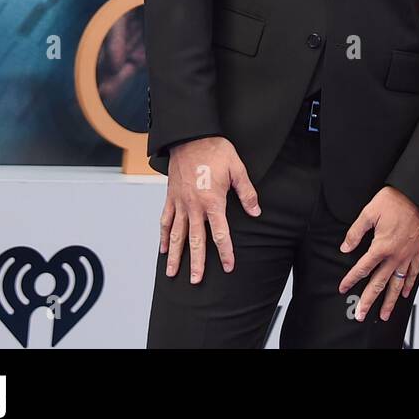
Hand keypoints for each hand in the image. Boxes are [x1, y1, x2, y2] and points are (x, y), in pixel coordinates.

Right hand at [159, 136, 260, 283]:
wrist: (190, 137)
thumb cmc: (215, 150)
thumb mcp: (237, 169)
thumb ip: (246, 193)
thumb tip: (256, 212)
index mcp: (212, 201)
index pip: (220, 233)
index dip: (225, 252)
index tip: (228, 266)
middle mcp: (194, 206)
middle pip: (195, 240)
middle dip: (196, 263)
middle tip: (195, 281)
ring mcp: (179, 203)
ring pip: (176, 234)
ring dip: (174, 255)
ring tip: (172, 273)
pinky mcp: (170, 197)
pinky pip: (165, 220)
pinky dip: (163, 235)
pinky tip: (162, 248)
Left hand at [338, 187, 418, 321]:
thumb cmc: (396, 201)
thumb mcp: (369, 212)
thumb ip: (355, 232)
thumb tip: (345, 247)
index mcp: (381, 246)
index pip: (362, 268)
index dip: (351, 279)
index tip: (343, 288)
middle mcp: (395, 255)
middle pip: (379, 283)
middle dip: (368, 300)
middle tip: (360, 314)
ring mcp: (408, 256)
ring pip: (397, 284)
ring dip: (389, 301)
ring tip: (383, 314)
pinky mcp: (418, 252)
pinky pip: (413, 273)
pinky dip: (409, 285)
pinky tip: (404, 294)